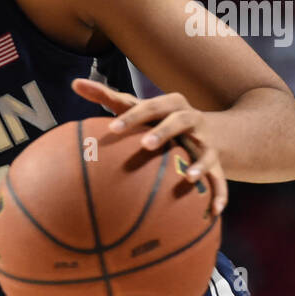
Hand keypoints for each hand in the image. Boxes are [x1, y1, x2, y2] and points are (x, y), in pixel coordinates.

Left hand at [72, 78, 227, 215]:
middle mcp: (191, 120)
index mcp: (170, 106)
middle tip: (145, 145)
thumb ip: (106, 96)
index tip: (112, 128)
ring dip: (198, 164)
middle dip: (164, 132)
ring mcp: (205, 143)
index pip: (150, 106)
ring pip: (205, 152)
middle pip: (180, 121)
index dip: (133, 116)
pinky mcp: (216, 164)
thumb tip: (74, 83)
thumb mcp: (137, 107)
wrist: (207, 130)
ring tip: (187, 178)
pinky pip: (220, 181)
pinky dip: (219, 195)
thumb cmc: (158, 119)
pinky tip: (214, 212)